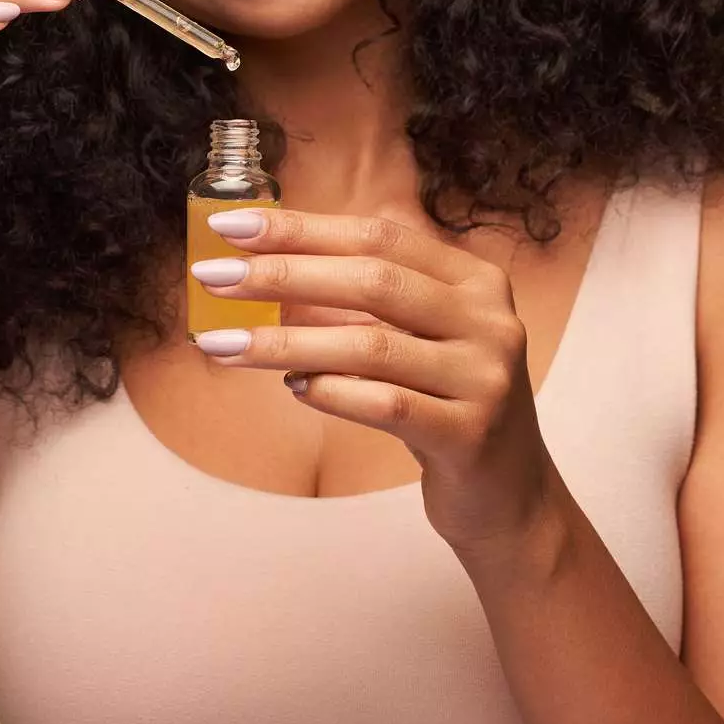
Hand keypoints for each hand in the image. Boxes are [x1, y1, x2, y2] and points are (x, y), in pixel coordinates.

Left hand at [189, 209, 563, 555]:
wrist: (508, 497)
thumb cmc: (445, 405)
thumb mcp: (421, 338)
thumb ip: (367, 299)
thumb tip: (265, 265)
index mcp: (475, 281)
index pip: (380, 236)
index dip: (303, 228)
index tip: (231, 227)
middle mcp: (489, 320)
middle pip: (374, 280)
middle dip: (284, 275)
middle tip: (214, 277)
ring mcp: (485, 378)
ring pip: (371, 346)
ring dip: (287, 342)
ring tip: (225, 344)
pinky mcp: (470, 434)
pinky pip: (386, 405)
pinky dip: (331, 393)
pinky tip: (293, 388)